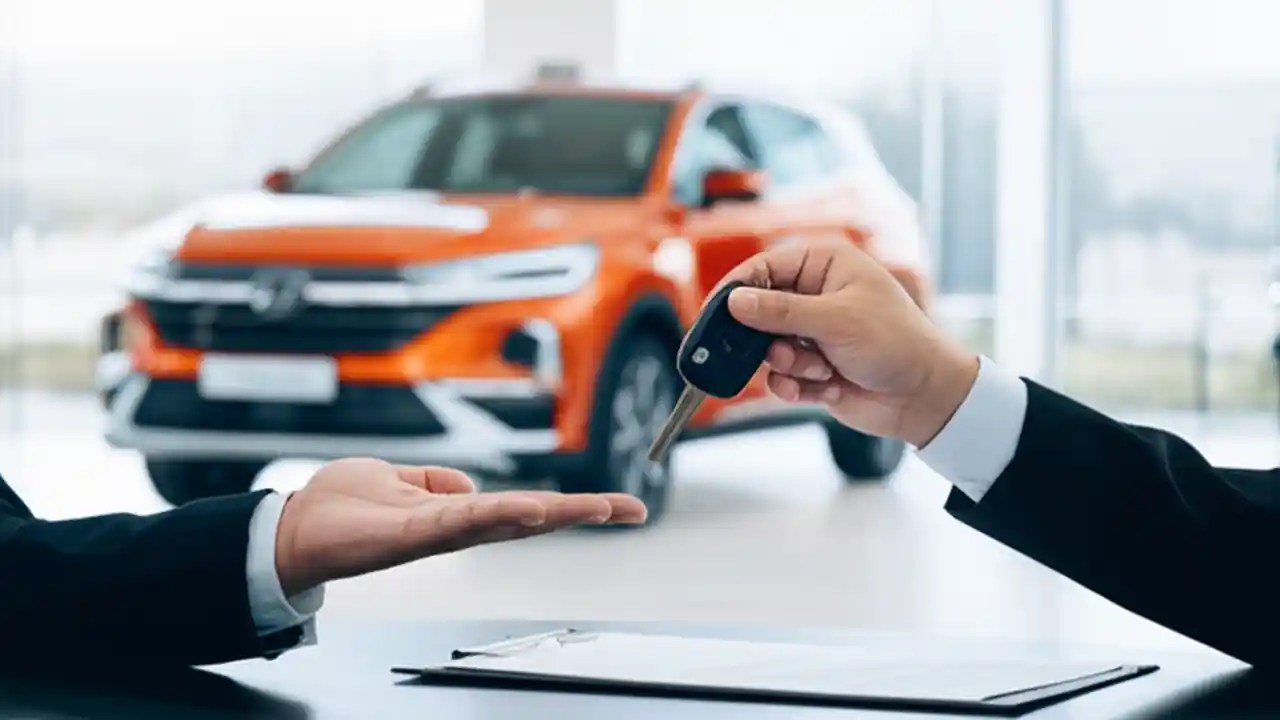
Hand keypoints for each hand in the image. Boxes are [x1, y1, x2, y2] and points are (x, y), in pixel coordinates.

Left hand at [275, 458, 645, 595]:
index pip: (528, 508)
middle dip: (584, 513)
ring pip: (505, 521)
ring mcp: (435, 536)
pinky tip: (526, 512)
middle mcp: (456, 529)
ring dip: (552, 513)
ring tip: (593, 508)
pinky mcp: (408, 536)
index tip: (621, 505)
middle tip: (633, 509)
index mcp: (458, 514)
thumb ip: (434, 479)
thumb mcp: (396, 477)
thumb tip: (466, 486)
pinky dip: (495, 516)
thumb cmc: (340, 506)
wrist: (292, 531)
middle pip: (532, 518)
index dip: (574, 506)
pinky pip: (459, 523)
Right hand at [719, 241, 978, 446]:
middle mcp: (815, 294)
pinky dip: (797, 385)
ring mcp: (812, 332)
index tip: (717, 312)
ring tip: (820, 370)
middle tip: (776, 352)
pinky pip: (780, 376)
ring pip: (767, 348)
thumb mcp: (835, 320)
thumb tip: (735, 301)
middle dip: (767, 338)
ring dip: (789, 364)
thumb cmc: (894, 343)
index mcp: (825, 264)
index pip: (765, 267)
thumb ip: (781, 311)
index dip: (738, 289)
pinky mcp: (811, 366)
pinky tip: (823, 388)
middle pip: (759, 311)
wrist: (924, 397)